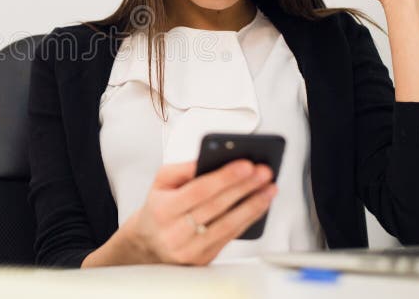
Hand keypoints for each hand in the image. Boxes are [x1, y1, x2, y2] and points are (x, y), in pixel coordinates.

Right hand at [121, 159, 276, 265]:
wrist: (149, 242)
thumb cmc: (159, 207)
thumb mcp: (161, 182)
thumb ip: (183, 169)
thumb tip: (211, 159)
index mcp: (163, 209)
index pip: (199, 191)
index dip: (225, 178)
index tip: (246, 165)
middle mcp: (175, 233)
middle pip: (217, 207)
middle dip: (244, 187)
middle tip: (263, 172)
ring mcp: (191, 250)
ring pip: (228, 226)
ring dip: (253, 205)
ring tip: (269, 188)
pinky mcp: (204, 259)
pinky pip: (231, 237)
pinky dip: (249, 219)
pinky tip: (259, 205)